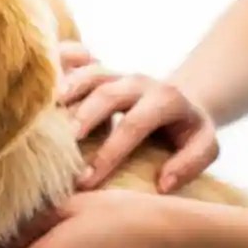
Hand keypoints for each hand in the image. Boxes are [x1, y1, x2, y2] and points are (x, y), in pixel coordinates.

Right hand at [58, 45, 217, 192]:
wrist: (181, 99)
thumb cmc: (187, 131)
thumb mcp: (205, 146)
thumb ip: (191, 163)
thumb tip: (163, 183)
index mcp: (166, 99)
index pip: (134, 124)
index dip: (109, 152)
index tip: (87, 181)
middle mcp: (139, 82)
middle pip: (107, 94)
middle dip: (83, 120)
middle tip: (62, 147)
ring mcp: (117, 73)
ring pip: (90, 75)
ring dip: (67, 93)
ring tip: (46, 116)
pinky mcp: (100, 69)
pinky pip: (76, 64)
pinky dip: (60, 74)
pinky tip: (43, 92)